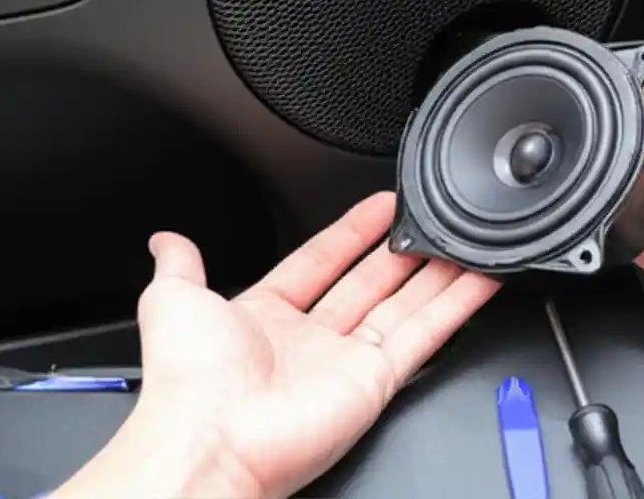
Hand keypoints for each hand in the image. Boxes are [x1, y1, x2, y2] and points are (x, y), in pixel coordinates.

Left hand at [53, 192, 500, 498]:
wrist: (211, 436)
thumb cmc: (188, 380)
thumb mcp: (172, 299)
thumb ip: (180, 263)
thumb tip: (166, 239)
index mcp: (264, 318)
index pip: (319, 262)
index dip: (351, 233)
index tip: (381, 207)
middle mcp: (309, 341)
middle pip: (369, 283)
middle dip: (401, 251)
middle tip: (432, 220)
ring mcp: (345, 362)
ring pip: (405, 306)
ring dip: (438, 273)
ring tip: (466, 241)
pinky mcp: (376, 381)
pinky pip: (425, 335)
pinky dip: (456, 305)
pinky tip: (478, 277)